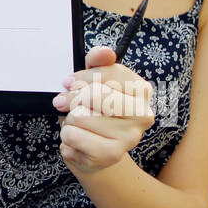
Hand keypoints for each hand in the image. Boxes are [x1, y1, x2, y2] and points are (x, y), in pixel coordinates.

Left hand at [52, 46, 155, 174]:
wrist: (96, 152)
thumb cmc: (94, 112)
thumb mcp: (93, 82)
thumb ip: (97, 62)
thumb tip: (105, 52)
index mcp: (141, 90)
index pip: (107, 72)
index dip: (82, 77)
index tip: (70, 83)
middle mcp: (142, 114)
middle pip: (95, 94)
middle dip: (72, 99)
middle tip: (64, 103)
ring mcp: (130, 137)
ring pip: (79, 116)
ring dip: (69, 120)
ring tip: (77, 125)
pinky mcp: (112, 155)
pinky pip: (73, 137)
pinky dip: (66, 137)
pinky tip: (77, 141)